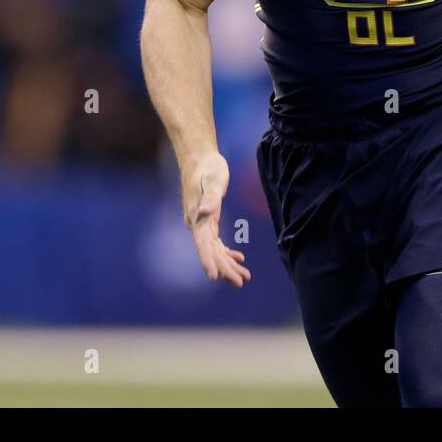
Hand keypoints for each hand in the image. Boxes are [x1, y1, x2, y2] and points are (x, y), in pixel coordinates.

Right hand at [183, 151, 250, 287]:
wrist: (199, 158)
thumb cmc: (207, 168)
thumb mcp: (213, 179)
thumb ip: (211, 197)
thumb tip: (205, 212)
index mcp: (197, 218)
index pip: (203, 244)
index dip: (208, 261)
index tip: (214, 277)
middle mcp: (197, 224)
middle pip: (210, 252)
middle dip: (224, 268)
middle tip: (241, 282)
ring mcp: (201, 224)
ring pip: (214, 250)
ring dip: (228, 264)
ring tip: (244, 277)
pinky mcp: (208, 221)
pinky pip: (216, 242)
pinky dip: (226, 252)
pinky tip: (238, 258)